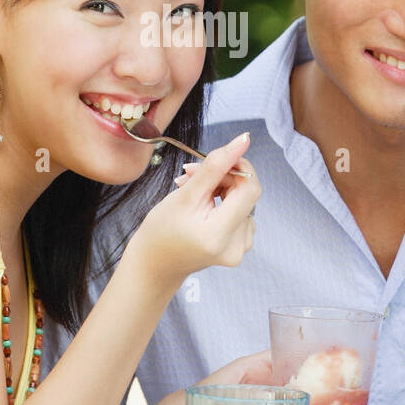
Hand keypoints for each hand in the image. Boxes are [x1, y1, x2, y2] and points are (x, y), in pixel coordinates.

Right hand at [127, 133, 260, 291]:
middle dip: (222, 177)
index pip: (250, 188)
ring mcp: (240, 249)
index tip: (219, 158)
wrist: (155, 264)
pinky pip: (239, 213)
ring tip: (192, 191)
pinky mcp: (239, 247)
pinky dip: (223, 203)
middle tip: (191, 173)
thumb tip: (242, 141)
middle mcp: (237, 245)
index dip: (239, 167)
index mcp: (221, 234)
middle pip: (245, 194)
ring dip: (220, 188)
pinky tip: (203, 205)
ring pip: (241, 201)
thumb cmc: (161, 232)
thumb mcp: (185, 194)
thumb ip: (215, 166)